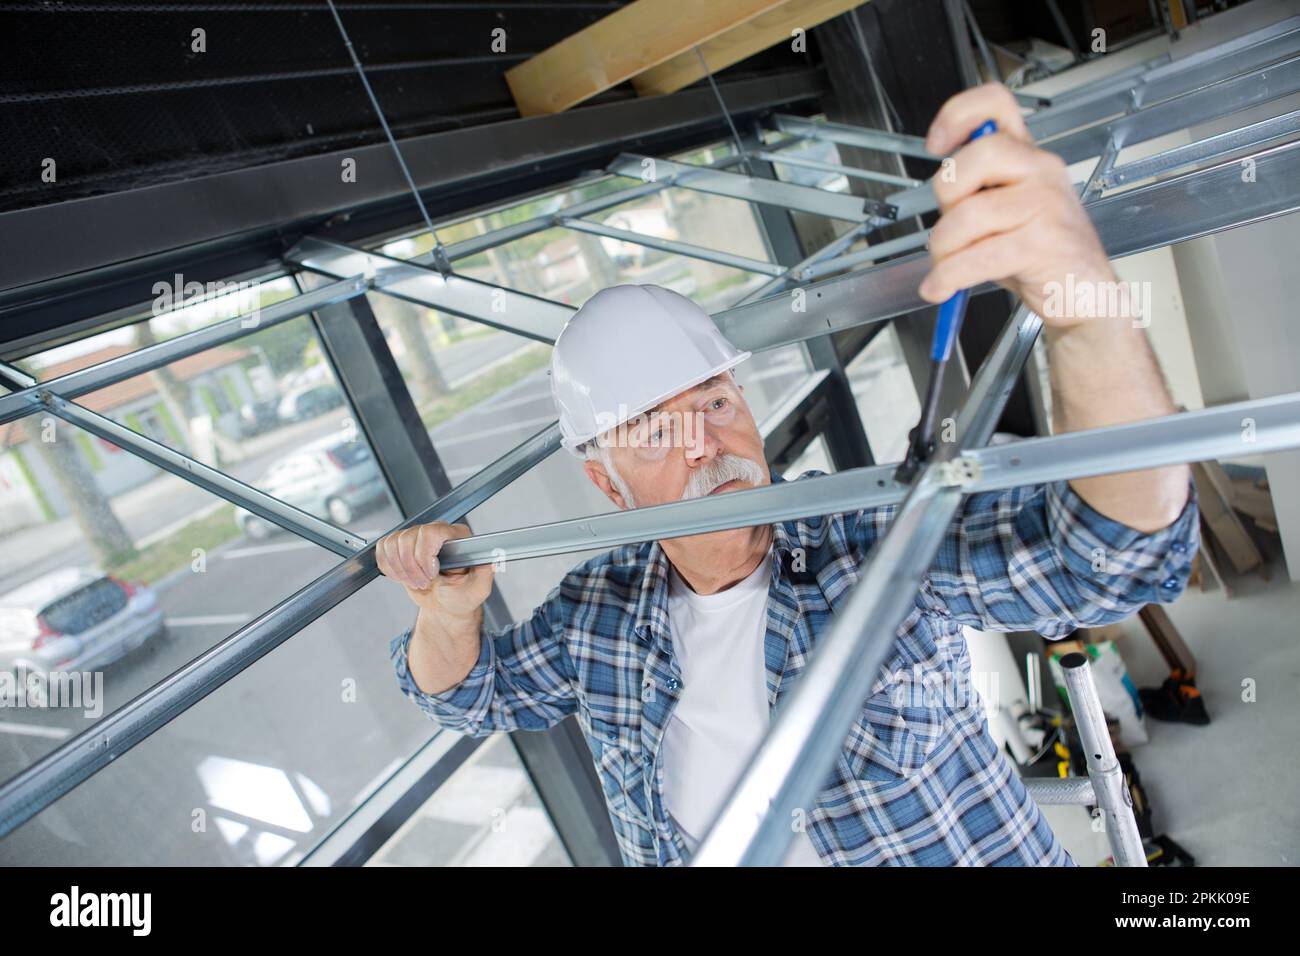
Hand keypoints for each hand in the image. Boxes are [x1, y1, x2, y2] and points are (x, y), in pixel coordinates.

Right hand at [376, 521, 492, 617]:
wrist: (445, 607)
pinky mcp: (400, 547)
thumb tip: (492, 556)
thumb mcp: (479, 588)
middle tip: (425, 582)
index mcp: (456, 537)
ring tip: (416, 581)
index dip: (425, 554)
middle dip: (413, 567)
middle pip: (408, 538)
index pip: (431, 531)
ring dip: (401, 569)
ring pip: (393, 543)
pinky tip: (403, 576)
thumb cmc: (462, 597)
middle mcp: (436, 532)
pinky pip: (383, 549)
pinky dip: (389, 567)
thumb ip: (486, 571)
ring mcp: (416, 538)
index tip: (432, 574)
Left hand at [920, 83, 1116, 326]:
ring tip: (947, 267)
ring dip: (943, 249)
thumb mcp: (1005, 214)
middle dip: (945, 198)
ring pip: (967, 214)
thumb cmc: (1041, 255)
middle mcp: (1040, 171)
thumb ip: (974, 192)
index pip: (997, 104)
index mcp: (1028, 157)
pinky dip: (948, 277)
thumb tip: (939, 187)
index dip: (958, 114)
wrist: (1085, 295)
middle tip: (948, 226)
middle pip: (974, 158)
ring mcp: (1045, 205)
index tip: (937, 143)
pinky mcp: (1042, 244)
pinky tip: (941, 287)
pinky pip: (976, 257)